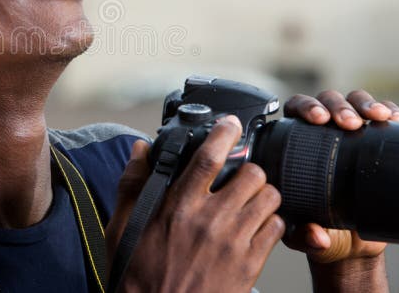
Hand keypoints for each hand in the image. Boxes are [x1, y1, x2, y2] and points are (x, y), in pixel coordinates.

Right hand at [106, 117, 284, 292]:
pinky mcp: (249, 266)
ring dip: (263, 193)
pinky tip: (256, 225)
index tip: (230, 124)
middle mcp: (209, 221)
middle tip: (241, 173)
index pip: (209, 158)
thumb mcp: (121, 226)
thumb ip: (132, 183)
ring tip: (251, 198)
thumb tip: (139, 149)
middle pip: (251, 174)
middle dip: (249, 168)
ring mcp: (233, 244)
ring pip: (270, 198)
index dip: (224, 133)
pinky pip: (277, 230)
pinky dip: (272, 222)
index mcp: (177, 207)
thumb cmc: (138, 275)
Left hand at [282, 89, 398, 263]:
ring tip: (375, 117)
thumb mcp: (305, 236)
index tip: (316, 120)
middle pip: (326, 100)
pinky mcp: (380, 139)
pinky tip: (395, 118)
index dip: (305, 107)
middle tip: (348, 123)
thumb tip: (316, 235)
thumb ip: (304, 237)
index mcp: (296, 141)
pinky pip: (386, 115)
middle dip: (337, 106)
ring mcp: (353, 132)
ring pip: (354, 101)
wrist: (352, 243)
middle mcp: (324, 130)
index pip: (296, 110)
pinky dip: (391, 110)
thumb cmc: (320, 229)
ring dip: (364, 104)